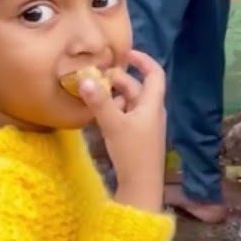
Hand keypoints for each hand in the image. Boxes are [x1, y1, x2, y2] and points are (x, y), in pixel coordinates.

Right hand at [79, 51, 165, 210]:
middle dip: (118, 80)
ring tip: (96, 95)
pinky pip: (127, 115)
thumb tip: (85, 79)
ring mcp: (146, 126)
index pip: (155, 74)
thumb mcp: (113, 124)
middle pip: (137, 87)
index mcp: (152, 104)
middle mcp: (152, 112)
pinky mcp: (138, 138)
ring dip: (115, 95)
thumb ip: (99, 102)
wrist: (141, 187)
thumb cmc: (132, 153)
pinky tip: (100, 115)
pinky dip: (115, 110)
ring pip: (130, 102)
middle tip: (97, 77)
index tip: (125, 53)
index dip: (143, 60)